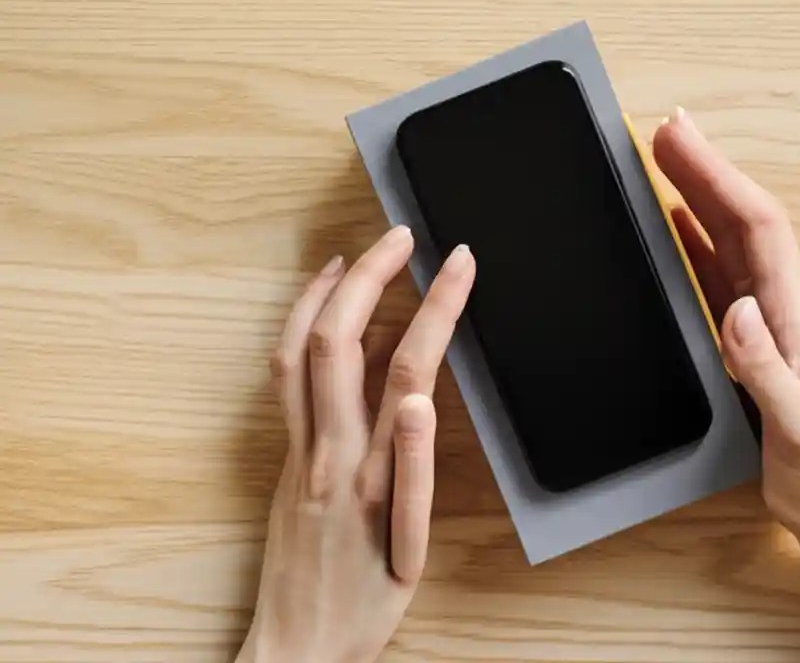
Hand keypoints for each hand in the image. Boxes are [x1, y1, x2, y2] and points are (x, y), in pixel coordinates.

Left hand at [237, 227, 474, 662]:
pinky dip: (299, 329)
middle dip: (373, 275)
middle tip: (403, 236)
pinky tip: (319, 311)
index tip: (458, 263)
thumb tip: (423, 400)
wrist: (296, 649)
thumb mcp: (411, 554)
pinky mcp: (283, 461)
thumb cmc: (363, 607)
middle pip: (340, 341)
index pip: (408, 367)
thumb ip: (417, 474)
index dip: (437, 305)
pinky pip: (283, 378)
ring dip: (326, 292)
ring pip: (297, 353)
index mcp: (373, 476)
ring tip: (356, 254)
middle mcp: (328, 454)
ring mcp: (299, 453)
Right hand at [652, 109, 799, 542]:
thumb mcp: (799, 425)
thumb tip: (737, 309)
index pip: (756, 227)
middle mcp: (779, 308)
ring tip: (666, 159)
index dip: (719, 176)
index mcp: (793, 316)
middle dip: (705, 168)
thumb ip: (767, 369)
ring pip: (727, 240)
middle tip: (664, 129)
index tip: (681, 140)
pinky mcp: (747, 343)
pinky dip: (694, 242)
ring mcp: (763, 322)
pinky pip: (717, 277)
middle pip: (740, 219)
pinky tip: (675, 226)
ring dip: (698, 195)